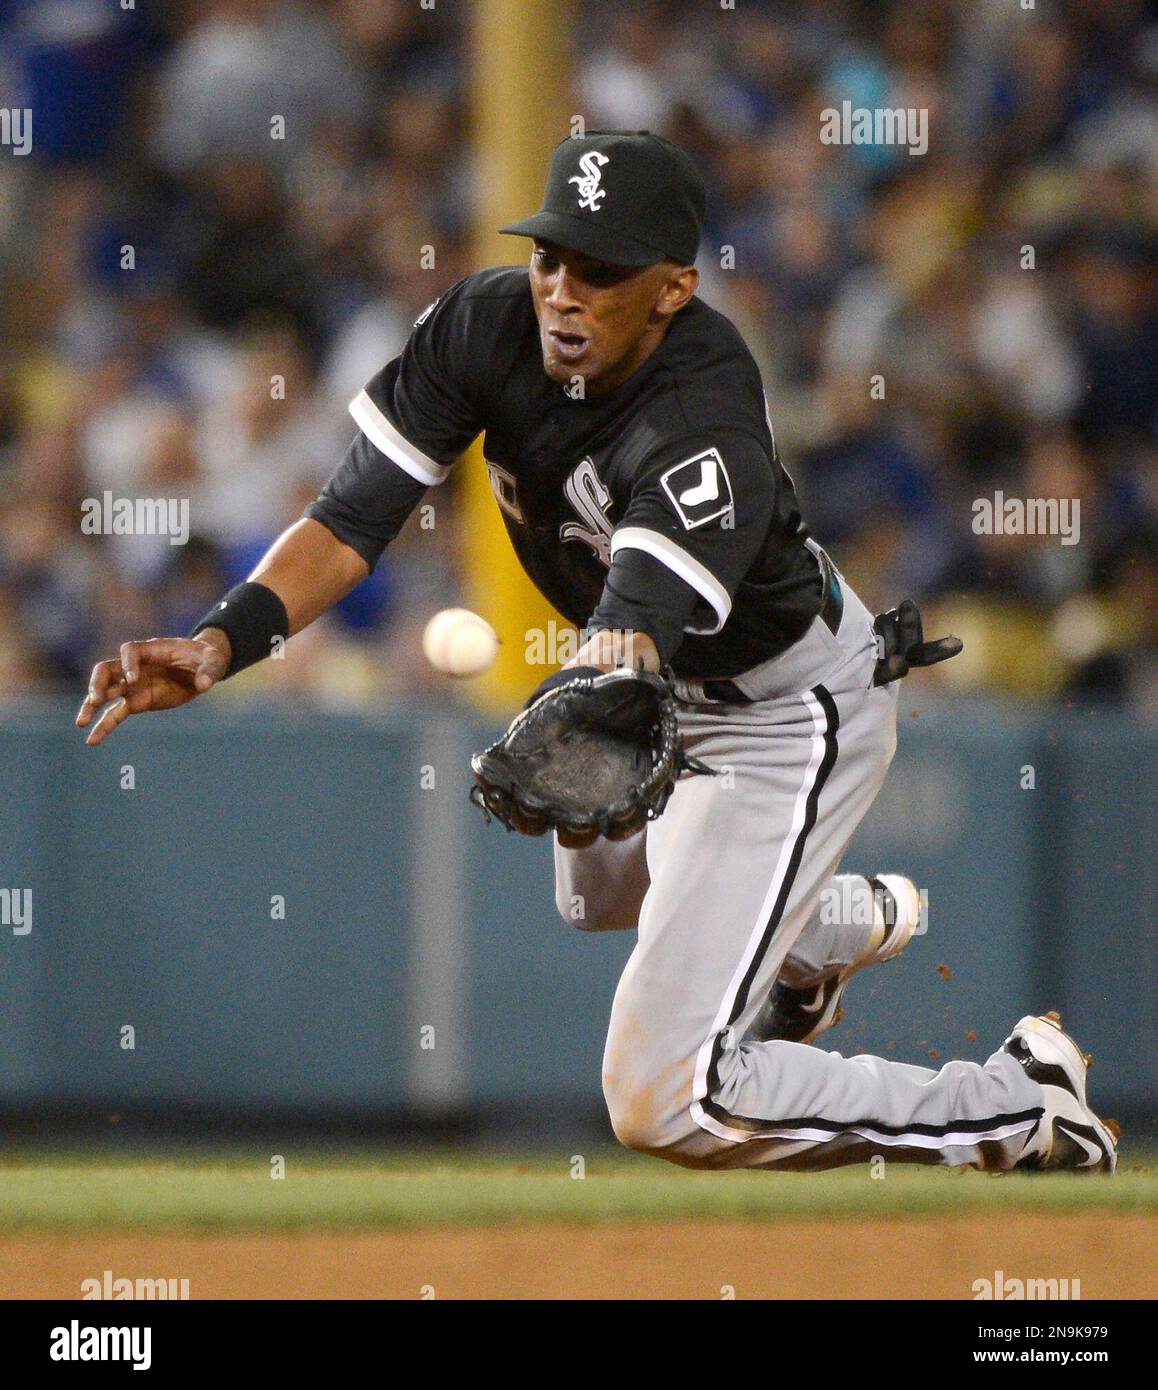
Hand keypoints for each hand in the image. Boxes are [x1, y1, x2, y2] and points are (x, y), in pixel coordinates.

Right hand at [75, 633, 230, 745]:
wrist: (202, 668)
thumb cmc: (206, 658)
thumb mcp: (213, 660)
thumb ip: (209, 671)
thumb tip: (204, 685)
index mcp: (152, 650)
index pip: (130, 651)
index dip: (128, 663)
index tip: (133, 679)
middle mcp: (136, 666)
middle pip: (107, 669)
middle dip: (98, 683)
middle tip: (96, 698)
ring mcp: (133, 684)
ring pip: (105, 692)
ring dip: (92, 705)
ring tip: (81, 722)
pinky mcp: (137, 701)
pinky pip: (116, 713)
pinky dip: (104, 726)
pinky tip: (92, 740)